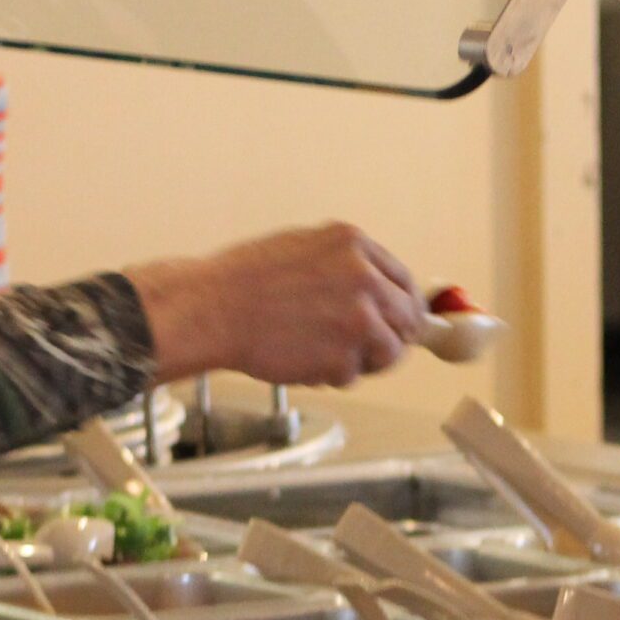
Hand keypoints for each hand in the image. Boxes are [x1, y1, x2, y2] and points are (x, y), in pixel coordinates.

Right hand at [127, 223, 427, 386]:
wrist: (211, 309)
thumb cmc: (243, 282)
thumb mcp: (303, 249)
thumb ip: (346, 266)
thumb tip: (378, 290)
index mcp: (354, 245)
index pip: (403, 281)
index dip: (402, 308)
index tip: (399, 323)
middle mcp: (364, 277)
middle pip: (408, 319)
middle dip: (391, 339)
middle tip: (369, 351)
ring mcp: (359, 318)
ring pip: (389, 353)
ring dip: (361, 361)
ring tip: (322, 354)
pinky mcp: (345, 356)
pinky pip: (354, 375)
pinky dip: (331, 375)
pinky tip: (301, 359)